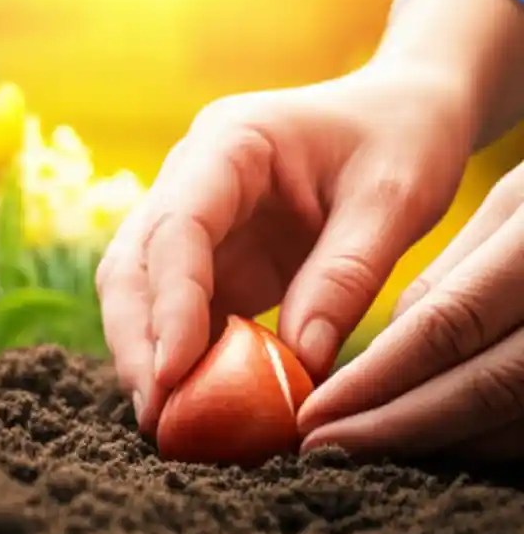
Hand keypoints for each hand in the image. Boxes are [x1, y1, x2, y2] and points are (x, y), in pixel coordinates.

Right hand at [96, 63, 474, 433]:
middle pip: (133, 262)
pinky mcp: (208, 256)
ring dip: (144, 352)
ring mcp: (192, 217)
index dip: (170, 303)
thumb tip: (299, 362)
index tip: (174, 372)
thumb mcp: (395, 199)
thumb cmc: (400, 138)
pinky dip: (181, 356)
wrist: (398, 113)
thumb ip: (345, 275)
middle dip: (136, 338)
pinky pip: (178, 310)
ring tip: (163, 420)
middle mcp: (189, 177)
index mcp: (229, 142)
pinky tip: (194, 402)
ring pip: (137, 288)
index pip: (178, 226)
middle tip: (155, 413)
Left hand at [299, 163, 523, 460]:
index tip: (313, 411)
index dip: (376, 378)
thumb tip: (380, 359)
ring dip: (442, 441)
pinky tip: (442, 443)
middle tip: (325, 448)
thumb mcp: (513, 205)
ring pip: (522, 416)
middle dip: (397, 425)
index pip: (448, 323)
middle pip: (488, 384)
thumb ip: (450, 277)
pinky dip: (494, 441)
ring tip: (367, 449)